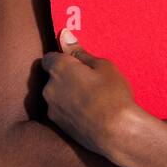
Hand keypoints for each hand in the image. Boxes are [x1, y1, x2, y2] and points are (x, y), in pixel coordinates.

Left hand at [40, 28, 149, 159]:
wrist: (117, 132)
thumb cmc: (113, 94)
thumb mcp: (102, 66)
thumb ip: (79, 51)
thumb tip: (64, 34)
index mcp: (59, 68)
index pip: (50, 57)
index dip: (63, 59)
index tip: (78, 63)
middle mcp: (49, 88)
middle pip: (53, 77)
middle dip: (66, 77)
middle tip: (90, 81)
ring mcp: (52, 109)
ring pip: (57, 95)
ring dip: (68, 94)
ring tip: (92, 99)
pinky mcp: (58, 126)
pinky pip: (62, 110)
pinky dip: (71, 109)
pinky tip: (90, 112)